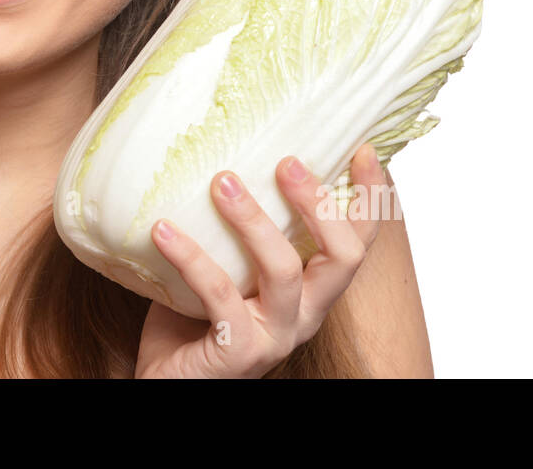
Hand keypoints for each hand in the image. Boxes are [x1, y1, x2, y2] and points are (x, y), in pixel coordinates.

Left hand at [135, 143, 384, 378]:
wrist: (171, 383)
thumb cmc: (196, 320)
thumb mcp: (229, 268)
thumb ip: (240, 230)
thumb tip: (225, 151)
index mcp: (313, 292)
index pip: (358, 243)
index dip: (369, 199)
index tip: (363, 150)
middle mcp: (305, 315)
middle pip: (342, 258)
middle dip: (319, 204)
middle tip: (286, 162)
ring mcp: (275, 337)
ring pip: (285, 272)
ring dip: (253, 220)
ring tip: (222, 182)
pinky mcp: (237, 353)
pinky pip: (219, 296)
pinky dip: (191, 257)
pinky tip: (162, 229)